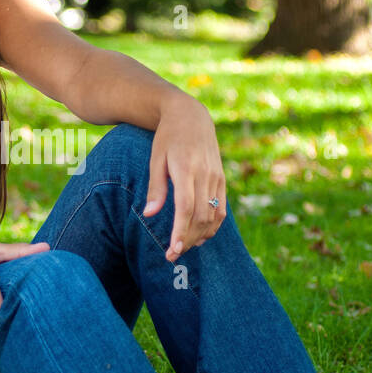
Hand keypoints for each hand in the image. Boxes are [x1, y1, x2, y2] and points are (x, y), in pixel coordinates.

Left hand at [142, 95, 225, 259]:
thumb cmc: (167, 138)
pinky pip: (222, 209)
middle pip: (200, 216)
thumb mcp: (156, 159)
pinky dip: (213, 226)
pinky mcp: (222, 180)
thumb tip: (149, 215)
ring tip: (183, 248)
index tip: (172, 250)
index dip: (180, 231)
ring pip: (213, 216)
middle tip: (172, 256)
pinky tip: (200, 237)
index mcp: (186, 169)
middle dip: (187, 240)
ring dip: (199, 236)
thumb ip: (156, 188)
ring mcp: (216, 178)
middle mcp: (205, 174)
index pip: (186, 207)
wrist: (191, 116)